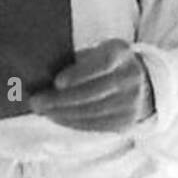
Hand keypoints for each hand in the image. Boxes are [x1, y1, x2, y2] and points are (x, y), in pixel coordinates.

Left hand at [28, 39, 154, 131]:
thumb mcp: (95, 52)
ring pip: (92, 111)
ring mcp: (131, 102)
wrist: (140, 82)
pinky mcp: (126, 121)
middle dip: (61, 99)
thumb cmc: (104, 63)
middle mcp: (130, 77)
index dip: (80, 74)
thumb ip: (75, 61)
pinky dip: (72, 122)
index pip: (103, 63)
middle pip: (94, 92)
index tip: (57, 82)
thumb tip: (40, 74)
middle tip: (36, 101)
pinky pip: (95, 124)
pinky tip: (56, 117)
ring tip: (42, 110)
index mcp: (121, 52)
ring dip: (62, 113)